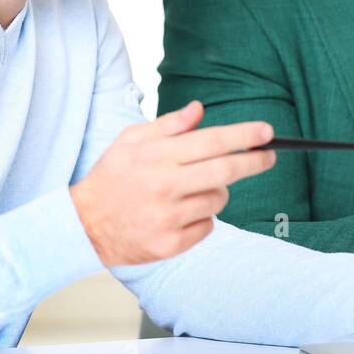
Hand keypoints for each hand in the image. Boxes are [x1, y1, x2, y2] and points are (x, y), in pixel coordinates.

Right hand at [70, 100, 275, 265]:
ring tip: (194, 188)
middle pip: (225, 170)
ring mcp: (168, 218)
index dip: (243, 136)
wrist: (84, 226)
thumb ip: (168, 125)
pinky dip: (203, 217)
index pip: (211, 141)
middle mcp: (164, 186)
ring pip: (219, 199)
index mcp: (156, 157)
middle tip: (269, 155)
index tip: (267, 132)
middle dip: (254, 161)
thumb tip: (199, 110)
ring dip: (218, 190)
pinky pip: (208, 225)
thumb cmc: (111, 178)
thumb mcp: (130, 141)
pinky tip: (181, 212)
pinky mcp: (170, 244)